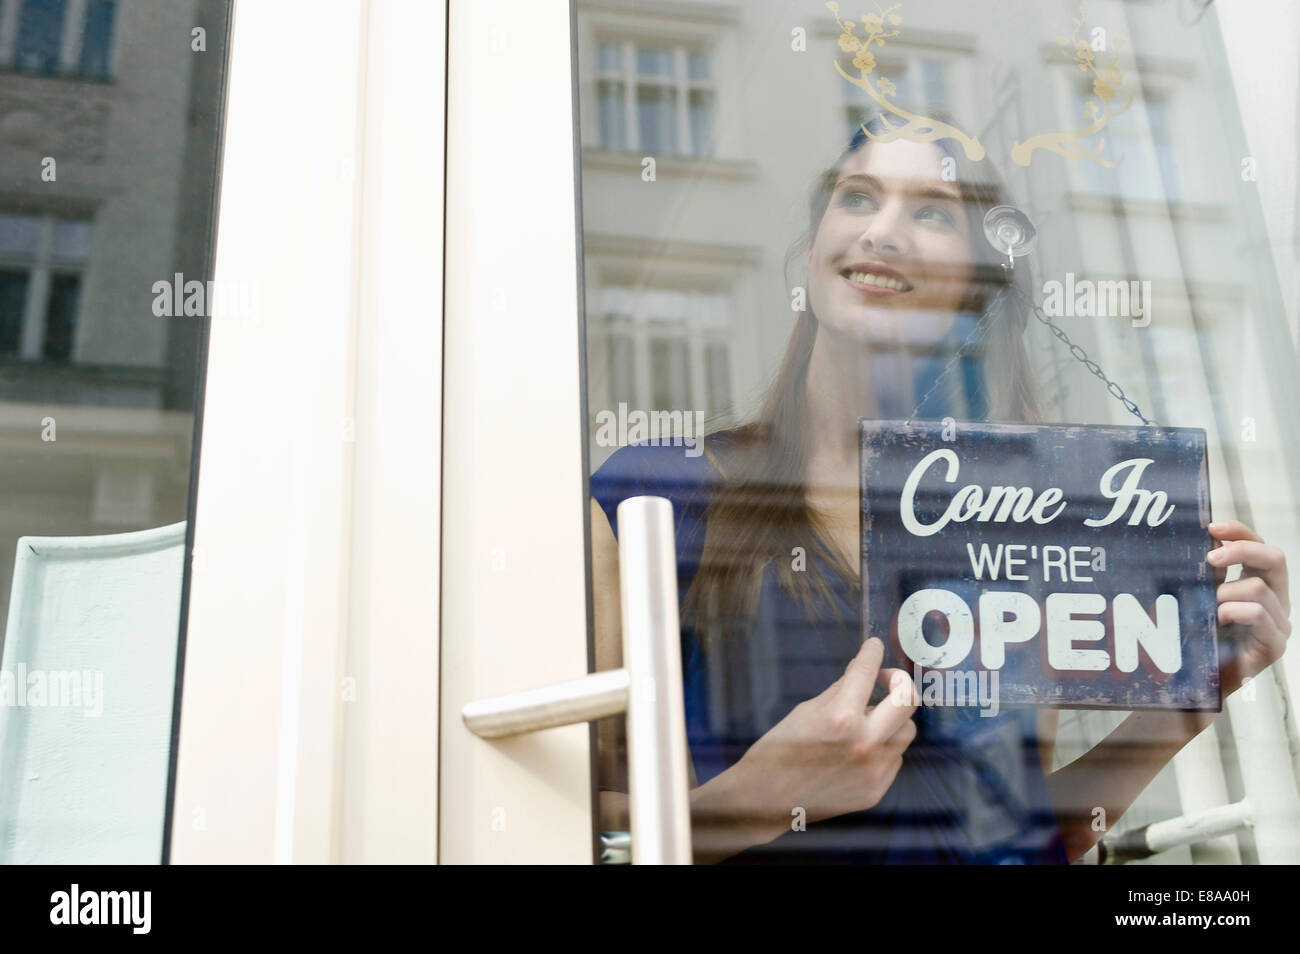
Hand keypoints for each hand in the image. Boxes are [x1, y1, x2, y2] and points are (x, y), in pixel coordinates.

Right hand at [726, 637, 917, 838]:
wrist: (766, 800)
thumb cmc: (779, 751)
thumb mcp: (805, 710)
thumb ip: (839, 691)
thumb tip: (861, 671)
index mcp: (840, 717)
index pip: (867, 671)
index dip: (872, 652)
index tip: (874, 646)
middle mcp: (864, 743)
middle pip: (907, 700)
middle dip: (898, 681)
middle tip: (885, 679)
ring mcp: (874, 770)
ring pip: (905, 731)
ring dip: (891, 719)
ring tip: (868, 720)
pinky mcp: (876, 790)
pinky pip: (893, 758)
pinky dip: (882, 748)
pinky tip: (858, 751)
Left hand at [1208, 519, 1290, 698]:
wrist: (1195, 679)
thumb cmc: (1197, 634)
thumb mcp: (1200, 594)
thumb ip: (1207, 571)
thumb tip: (1203, 536)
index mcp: (1261, 583)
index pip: (1261, 546)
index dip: (1240, 532)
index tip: (1212, 526)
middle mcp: (1277, 600)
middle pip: (1276, 558)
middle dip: (1241, 550)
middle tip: (1210, 558)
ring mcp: (1279, 623)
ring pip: (1260, 588)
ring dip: (1225, 592)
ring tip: (1206, 606)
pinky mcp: (1275, 645)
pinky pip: (1258, 614)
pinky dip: (1232, 611)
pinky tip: (1216, 619)